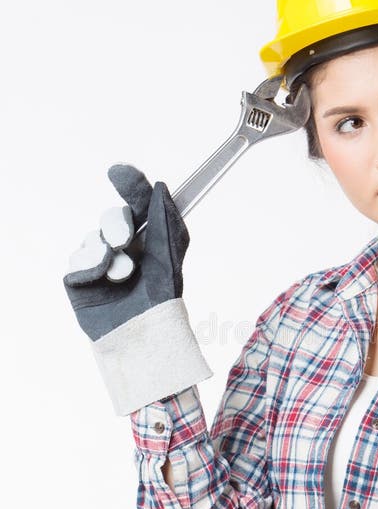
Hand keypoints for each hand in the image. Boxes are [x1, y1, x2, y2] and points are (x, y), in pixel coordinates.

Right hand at [63, 164, 189, 340]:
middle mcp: (122, 248)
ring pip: (93, 237)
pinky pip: (77, 259)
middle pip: (112, 217)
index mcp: (148, 240)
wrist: (143, 336)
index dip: (129, 184)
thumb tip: (161, 187)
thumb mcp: (169, 259)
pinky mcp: (80, 279)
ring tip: (124, 275)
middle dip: (117, 224)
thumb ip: (166, 223)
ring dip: (108, 252)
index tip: (119, 172)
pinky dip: (91, 266)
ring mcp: (99, 263)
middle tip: (126, 239)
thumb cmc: (161, 303)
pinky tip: (104, 281)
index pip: (137, 204)